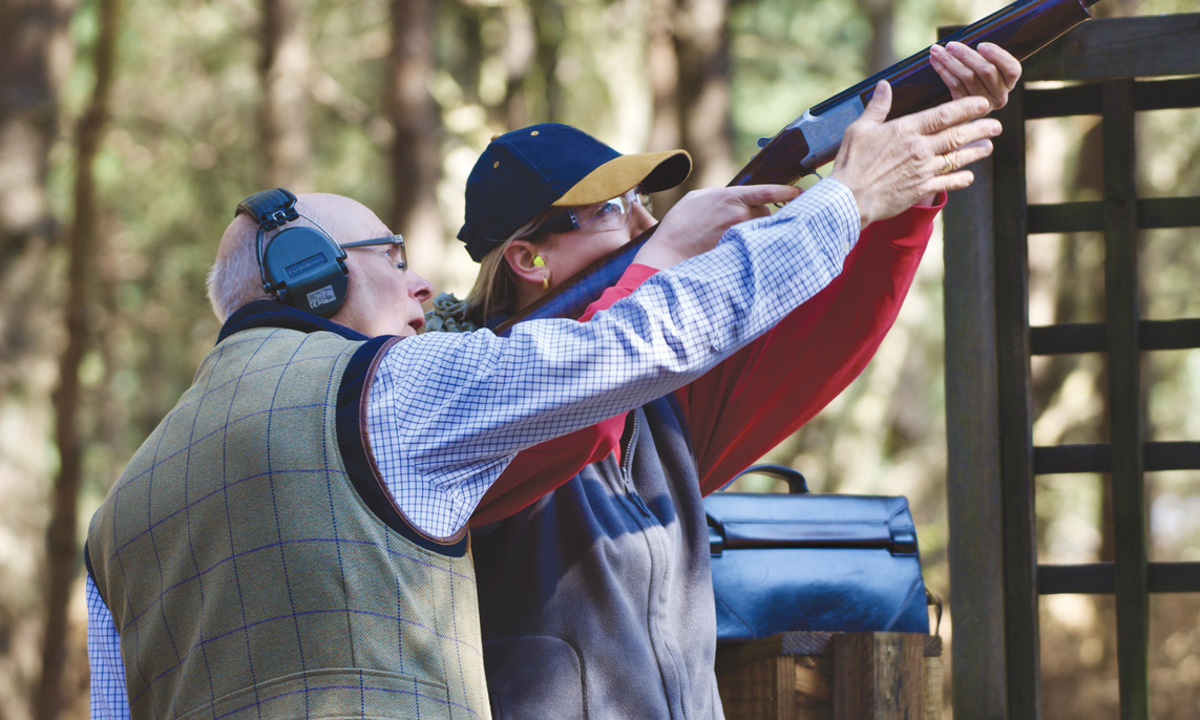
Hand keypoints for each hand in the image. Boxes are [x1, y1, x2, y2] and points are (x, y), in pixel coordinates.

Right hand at [633, 184, 800, 268]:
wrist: (669, 252)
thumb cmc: (679, 224)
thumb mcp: (697, 198)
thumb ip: (721, 194)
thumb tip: (736, 196)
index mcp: (729, 197)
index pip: (767, 191)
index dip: (787, 192)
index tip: (801, 192)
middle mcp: (738, 214)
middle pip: (764, 213)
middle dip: (757, 216)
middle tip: (739, 222)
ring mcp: (738, 234)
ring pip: (758, 229)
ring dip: (752, 230)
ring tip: (729, 235)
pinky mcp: (737, 250)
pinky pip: (751, 245)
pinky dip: (746, 245)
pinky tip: (730, 247)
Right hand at [830, 80, 1000, 226]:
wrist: (849, 199)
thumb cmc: (851, 162)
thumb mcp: (859, 129)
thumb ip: (877, 107)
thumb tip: (885, 85)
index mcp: (906, 130)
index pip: (944, 114)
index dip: (967, 107)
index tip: (983, 104)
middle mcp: (920, 149)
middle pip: (957, 135)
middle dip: (980, 128)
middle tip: (996, 125)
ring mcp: (922, 170)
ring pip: (957, 158)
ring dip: (976, 152)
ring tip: (989, 146)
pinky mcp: (920, 189)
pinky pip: (947, 183)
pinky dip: (960, 179)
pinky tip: (969, 177)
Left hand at [929, 41, 1021, 110]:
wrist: (962, 103)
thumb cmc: (977, 72)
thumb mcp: (987, 63)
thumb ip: (985, 54)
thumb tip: (968, 37)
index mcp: (1010, 82)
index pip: (1012, 69)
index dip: (997, 55)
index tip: (980, 44)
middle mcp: (1000, 96)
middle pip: (986, 71)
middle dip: (966, 55)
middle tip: (950, 45)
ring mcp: (983, 104)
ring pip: (968, 77)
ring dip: (950, 61)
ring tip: (937, 50)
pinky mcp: (966, 108)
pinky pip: (954, 86)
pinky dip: (943, 71)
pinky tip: (935, 61)